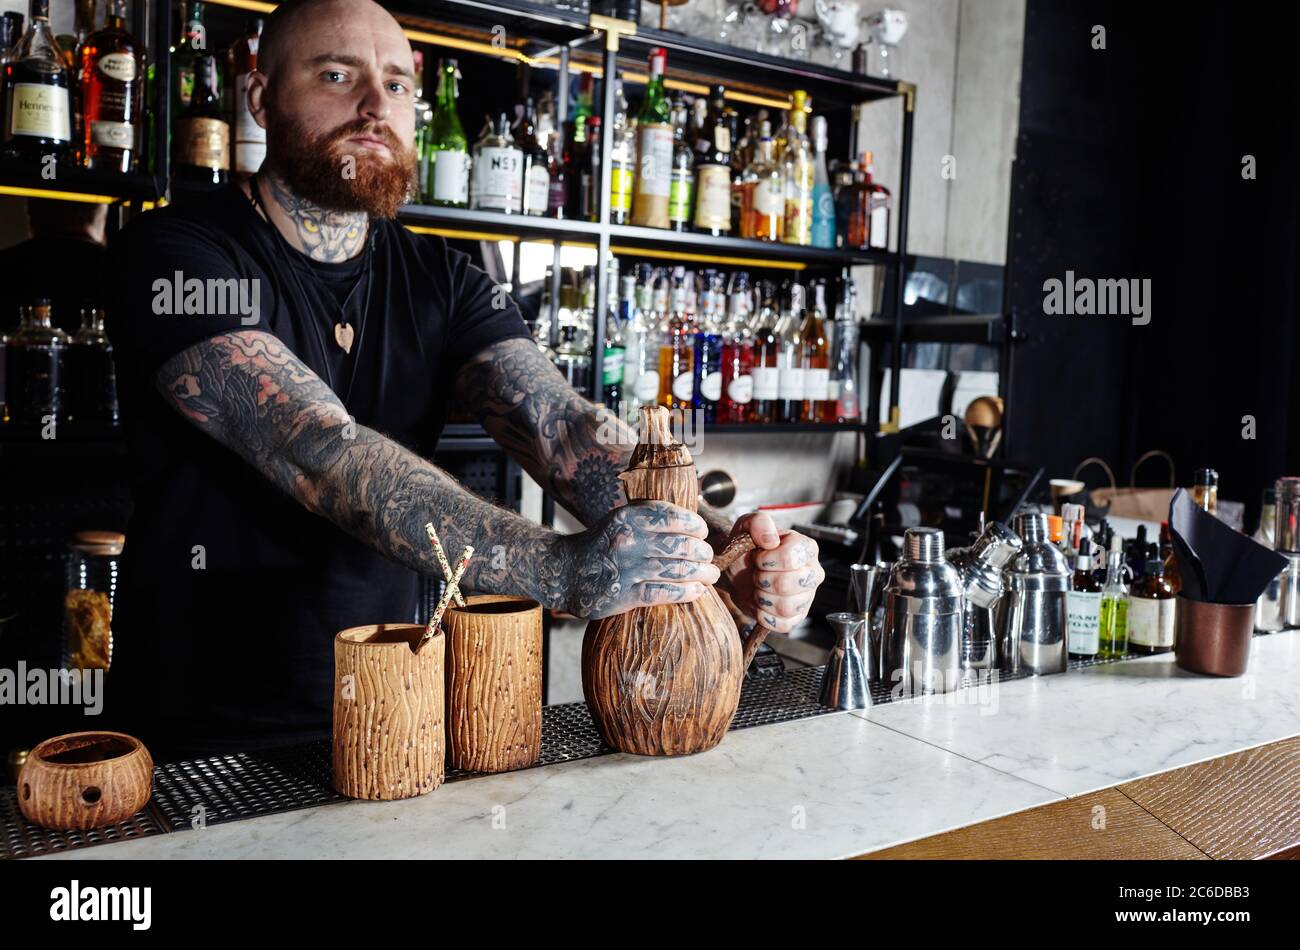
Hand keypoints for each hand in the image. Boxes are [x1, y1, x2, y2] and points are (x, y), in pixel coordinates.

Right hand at [555, 501, 719, 618]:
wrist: (564, 572)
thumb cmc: (600, 545)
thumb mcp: (619, 521)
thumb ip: (649, 520)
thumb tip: (692, 525)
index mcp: (627, 517)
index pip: (672, 516)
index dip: (694, 525)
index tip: (702, 531)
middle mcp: (628, 541)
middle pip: (680, 545)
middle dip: (702, 552)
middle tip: (709, 557)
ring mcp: (626, 569)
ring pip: (676, 570)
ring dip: (701, 573)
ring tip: (711, 575)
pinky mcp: (624, 595)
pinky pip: (663, 593)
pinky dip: (685, 592)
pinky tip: (697, 591)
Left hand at [721, 512, 823, 634]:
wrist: (737, 570)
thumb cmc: (747, 547)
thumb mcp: (747, 525)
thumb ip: (759, 522)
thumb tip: (771, 540)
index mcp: (806, 548)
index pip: (791, 557)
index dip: (767, 559)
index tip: (757, 556)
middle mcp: (813, 573)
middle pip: (787, 584)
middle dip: (762, 580)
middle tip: (756, 573)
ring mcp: (807, 597)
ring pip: (785, 607)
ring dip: (762, 598)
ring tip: (758, 588)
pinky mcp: (797, 617)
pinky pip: (782, 625)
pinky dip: (764, 615)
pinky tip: (760, 603)